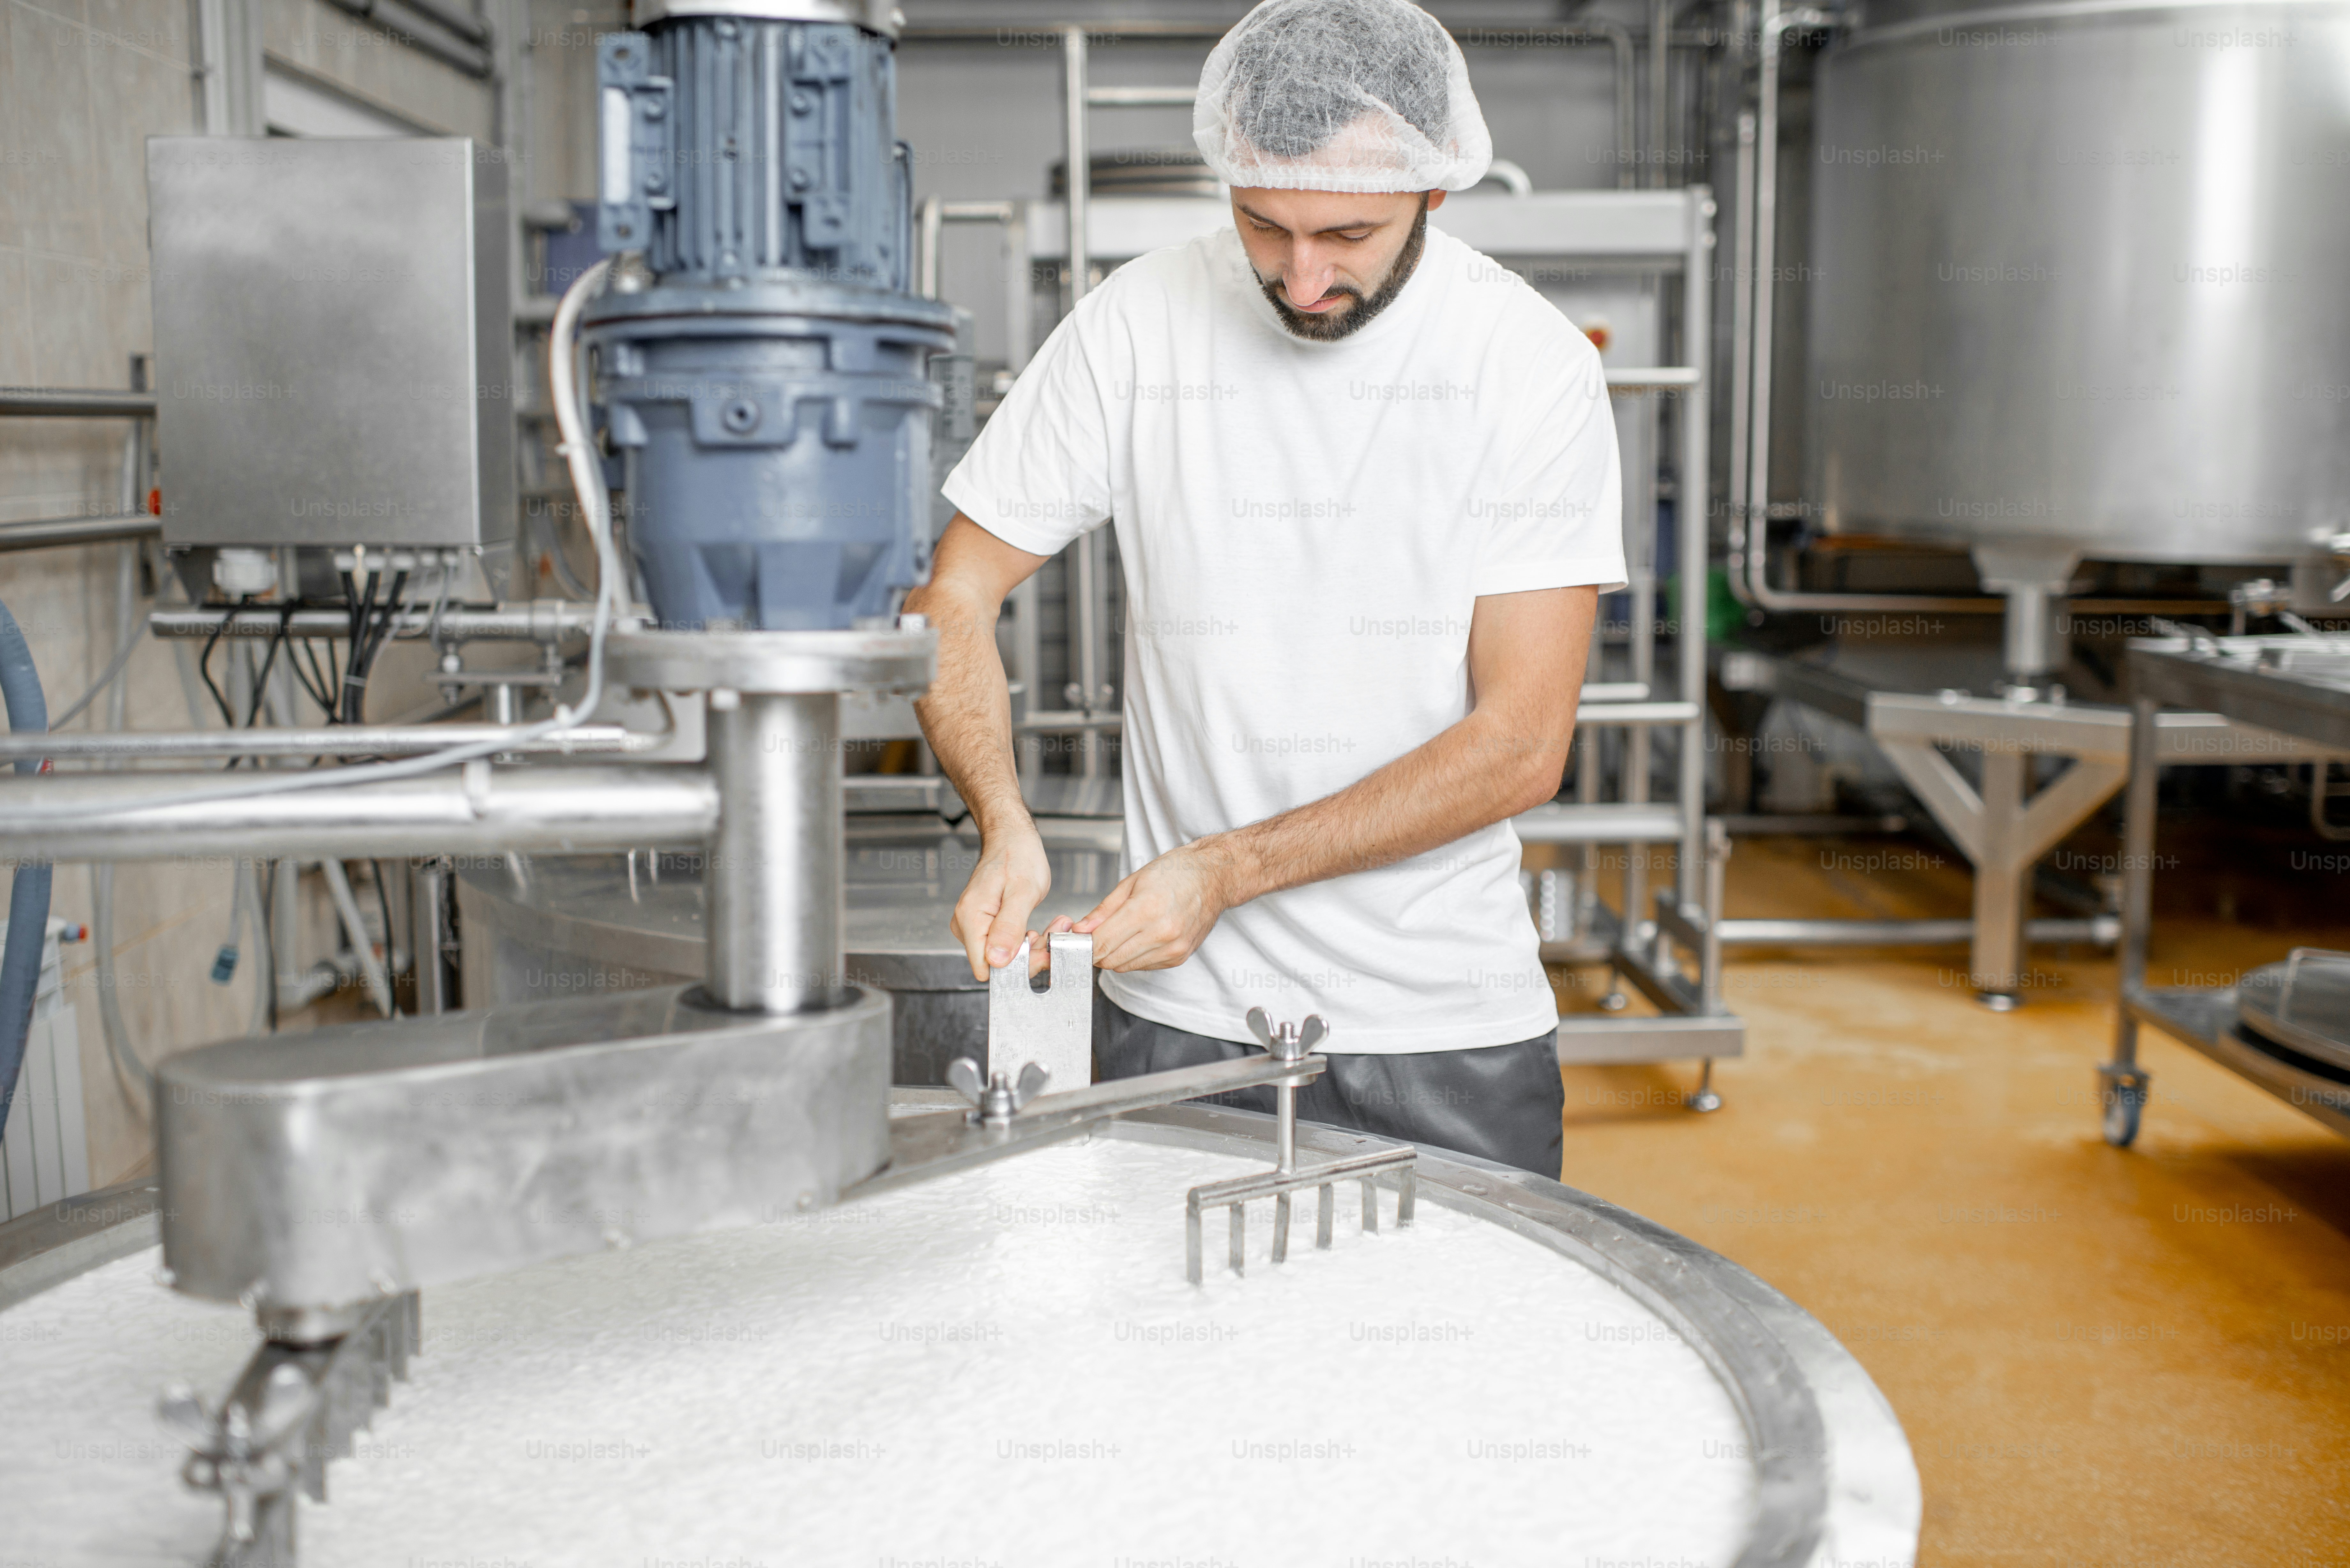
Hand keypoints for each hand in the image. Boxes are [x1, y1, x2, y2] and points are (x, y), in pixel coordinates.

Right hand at [952, 819, 1052, 981]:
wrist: (1012, 839)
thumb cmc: (1017, 856)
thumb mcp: (1023, 890)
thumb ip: (1009, 926)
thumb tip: (997, 960)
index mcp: (970, 918)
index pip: (986, 966)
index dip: (1016, 964)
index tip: (1041, 946)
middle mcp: (966, 926)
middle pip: (997, 964)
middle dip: (1030, 955)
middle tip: (1053, 932)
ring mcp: (975, 927)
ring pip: (1005, 958)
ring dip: (1032, 948)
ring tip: (1051, 926)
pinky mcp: (986, 927)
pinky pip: (1007, 947)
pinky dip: (1027, 942)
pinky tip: (1040, 928)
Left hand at [1076, 840, 1242, 972]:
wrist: (1214, 877)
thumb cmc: (1175, 872)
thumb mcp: (1132, 882)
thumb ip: (1103, 910)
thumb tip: (1080, 930)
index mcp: (1146, 910)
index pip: (1101, 943)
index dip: (1082, 943)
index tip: (1076, 937)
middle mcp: (1162, 934)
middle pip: (1110, 960)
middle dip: (1095, 950)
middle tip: (1094, 935)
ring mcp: (1173, 949)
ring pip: (1125, 966)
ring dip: (1114, 954)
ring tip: (1119, 932)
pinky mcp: (1179, 957)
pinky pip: (1143, 966)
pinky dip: (1134, 956)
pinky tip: (1140, 937)